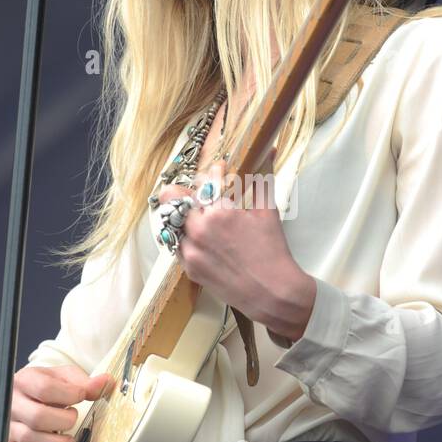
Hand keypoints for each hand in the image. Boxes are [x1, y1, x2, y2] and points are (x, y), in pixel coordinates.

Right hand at [6, 364, 115, 441]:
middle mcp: (11, 402)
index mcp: (24, 380)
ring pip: (28, 438)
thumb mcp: (63, 378)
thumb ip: (83, 382)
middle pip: (37, 416)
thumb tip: (105, 383)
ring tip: (68, 439)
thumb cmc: (43, 387)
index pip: (45, 388)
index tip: (80, 396)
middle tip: (73, 417)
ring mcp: (6, 425)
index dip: (69, 394)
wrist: (20, 396)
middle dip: (64, 421)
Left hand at [153, 150, 316, 338]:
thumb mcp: (267, 211)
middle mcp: (199, 230)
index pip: (204, 179)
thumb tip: (268, 149)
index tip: (220, 171)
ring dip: (181, 216)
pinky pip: (176, 245)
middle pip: (171, 196)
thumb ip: (262, 177)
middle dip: (184, 191)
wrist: (273, 292)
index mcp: (220, 212)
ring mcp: (191, 251)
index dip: (213, 172)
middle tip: (198, 193)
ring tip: (197, 217)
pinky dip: (185, 238)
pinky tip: (201, 238)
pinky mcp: (189, 268)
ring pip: (169, 222)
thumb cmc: (272, 252)